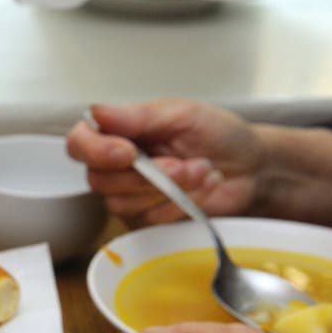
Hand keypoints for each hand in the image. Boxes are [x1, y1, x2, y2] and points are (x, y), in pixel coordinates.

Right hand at [66, 100, 263, 227]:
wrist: (250, 169)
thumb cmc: (218, 136)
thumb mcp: (181, 114)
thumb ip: (137, 116)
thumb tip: (96, 111)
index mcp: (120, 134)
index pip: (80, 144)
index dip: (96, 151)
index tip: (127, 153)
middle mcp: (118, 167)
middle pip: (99, 181)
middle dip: (146, 175)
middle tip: (182, 163)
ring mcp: (130, 197)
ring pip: (121, 204)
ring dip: (167, 190)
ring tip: (199, 171)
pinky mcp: (146, 221)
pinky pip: (146, 221)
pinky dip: (177, 206)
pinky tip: (199, 190)